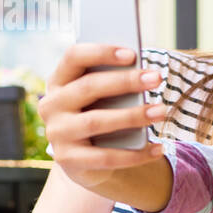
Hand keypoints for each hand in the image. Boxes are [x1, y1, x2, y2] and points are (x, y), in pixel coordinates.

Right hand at [38, 43, 165, 192]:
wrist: (84, 160)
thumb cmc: (99, 114)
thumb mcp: (101, 98)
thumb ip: (113, 84)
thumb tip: (143, 75)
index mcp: (58, 81)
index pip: (74, 57)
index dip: (101, 52)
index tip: (132, 54)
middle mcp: (51, 105)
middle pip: (88, 87)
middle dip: (125, 81)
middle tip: (156, 78)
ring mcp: (57, 133)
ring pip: (96, 121)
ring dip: (132, 116)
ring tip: (161, 111)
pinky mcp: (68, 160)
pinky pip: (106, 157)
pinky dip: (135, 154)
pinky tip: (158, 148)